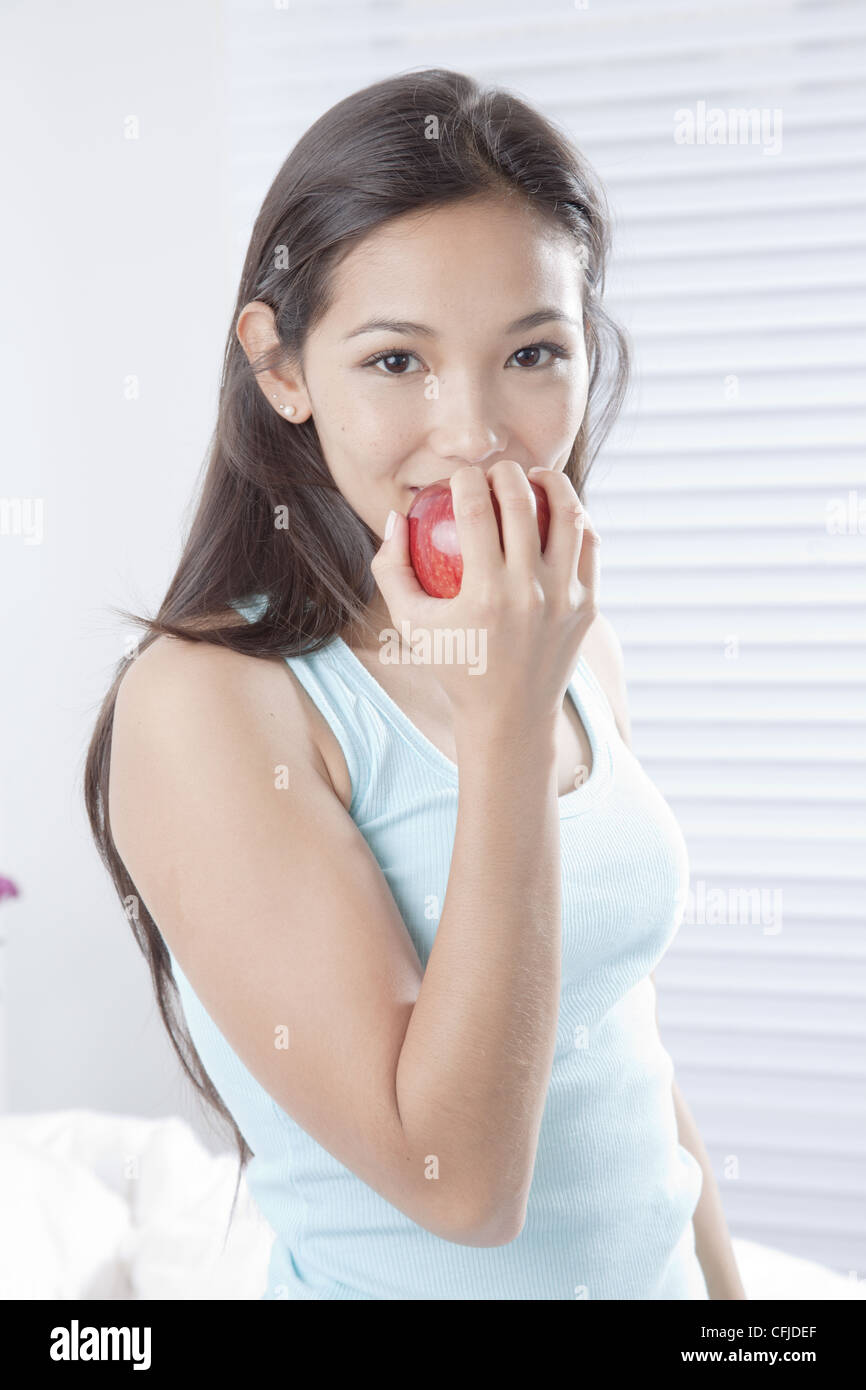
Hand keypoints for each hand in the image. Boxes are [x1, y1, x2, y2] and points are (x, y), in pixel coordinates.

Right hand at [369, 461, 599, 730]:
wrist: (510, 716)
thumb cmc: (454, 665)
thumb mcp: (409, 623)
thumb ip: (391, 568)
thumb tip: (395, 517)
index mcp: (485, 595)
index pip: (476, 511)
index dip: (466, 479)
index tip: (459, 477)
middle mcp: (529, 593)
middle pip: (521, 503)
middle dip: (505, 472)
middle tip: (494, 472)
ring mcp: (565, 598)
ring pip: (567, 515)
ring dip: (551, 484)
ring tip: (534, 479)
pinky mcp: (588, 605)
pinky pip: (589, 544)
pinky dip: (575, 518)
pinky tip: (559, 510)